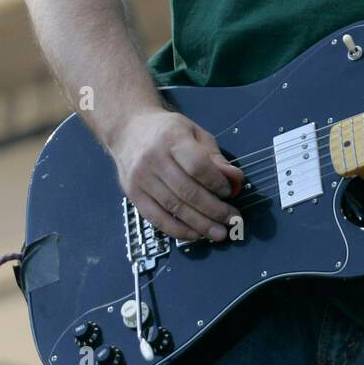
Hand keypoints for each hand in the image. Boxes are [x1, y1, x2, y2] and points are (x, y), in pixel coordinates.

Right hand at [109, 109, 244, 242]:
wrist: (127, 130)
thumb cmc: (166, 131)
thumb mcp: (193, 133)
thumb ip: (214, 156)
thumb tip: (235, 179)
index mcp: (172, 139)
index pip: (197, 166)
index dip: (216, 183)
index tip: (229, 193)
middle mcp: (154, 159)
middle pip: (187, 191)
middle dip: (213, 210)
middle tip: (232, 220)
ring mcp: (141, 178)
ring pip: (174, 207)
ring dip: (199, 224)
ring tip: (218, 233)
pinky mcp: (133, 194)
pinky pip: (156, 218)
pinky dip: (177, 230)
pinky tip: (194, 234)